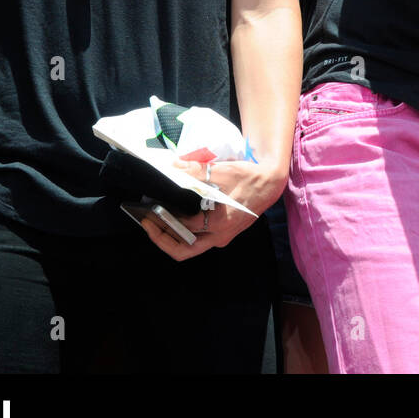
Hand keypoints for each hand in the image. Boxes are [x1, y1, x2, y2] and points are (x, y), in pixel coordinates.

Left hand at [135, 159, 286, 261]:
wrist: (270, 183)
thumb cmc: (248, 178)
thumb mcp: (221, 171)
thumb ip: (195, 171)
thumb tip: (172, 167)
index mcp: (219, 223)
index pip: (184, 228)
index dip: (164, 220)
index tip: (150, 211)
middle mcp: (220, 235)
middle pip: (184, 250)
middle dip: (162, 239)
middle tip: (148, 223)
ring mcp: (222, 236)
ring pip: (191, 247)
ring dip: (172, 237)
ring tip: (158, 221)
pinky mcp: (224, 232)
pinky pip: (200, 239)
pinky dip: (185, 231)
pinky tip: (177, 217)